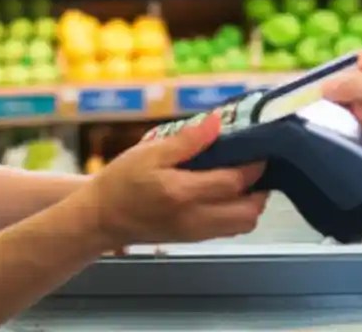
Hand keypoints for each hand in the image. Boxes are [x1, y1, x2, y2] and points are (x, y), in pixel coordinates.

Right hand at [76, 114, 267, 248]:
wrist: (101, 217)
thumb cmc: (121, 181)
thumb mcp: (149, 152)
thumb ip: (186, 140)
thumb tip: (217, 123)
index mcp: (183, 193)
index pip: (235, 181)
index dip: (253, 164)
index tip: (258, 146)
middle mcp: (195, 218)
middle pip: (249, 211)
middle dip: (259, 187)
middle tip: (253, 164)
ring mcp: (196, 232)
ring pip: (243, 224)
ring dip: (250, 201)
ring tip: (241, 177)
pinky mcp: (194, 238)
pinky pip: (228, 228)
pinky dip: (236, 211)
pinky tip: (224, 192)